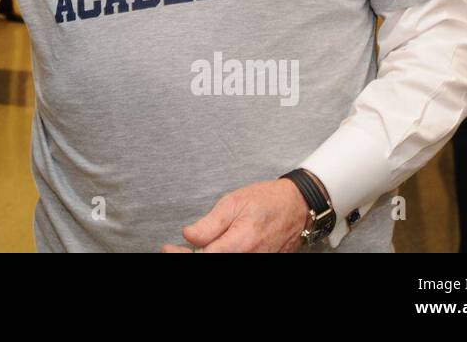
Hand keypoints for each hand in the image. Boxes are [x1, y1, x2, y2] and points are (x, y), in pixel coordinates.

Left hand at [162, 179, 307, 252]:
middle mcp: (250, 258)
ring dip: (203, 258)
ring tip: (189, 250)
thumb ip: (210, 224)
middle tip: (174, 250)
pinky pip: (236, 262)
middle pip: (213, 264)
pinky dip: (218, 256)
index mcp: (241, 243)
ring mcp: (257, 262)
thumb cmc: (266, 201)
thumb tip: (188, 236)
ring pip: (222, 264)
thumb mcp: (233, 203)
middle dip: (189, 257)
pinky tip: (208, 250)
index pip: (205, 258)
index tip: (167, 247)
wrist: (298, 207)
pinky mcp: (260, 263)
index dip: (181, 255)